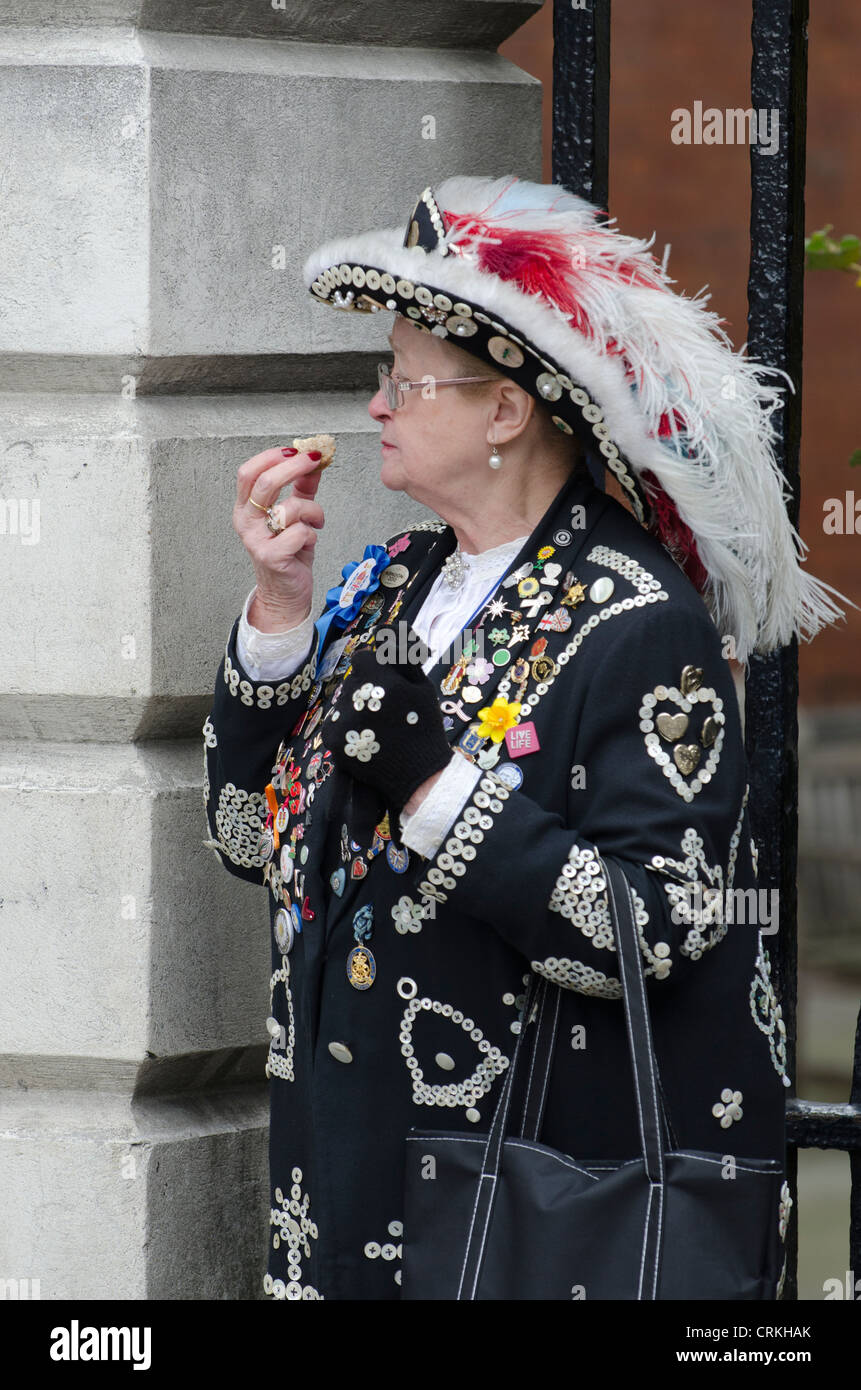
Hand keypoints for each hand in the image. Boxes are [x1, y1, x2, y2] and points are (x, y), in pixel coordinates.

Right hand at [233, 445, 326, 628]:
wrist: (286, 592)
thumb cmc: (289, 552)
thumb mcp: (295, 515)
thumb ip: (302, 488)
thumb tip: (314, 460)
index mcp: (245, 508)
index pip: (249, 472)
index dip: (272, 457)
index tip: (296, 451)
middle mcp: (245, 522)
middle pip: (265, 483)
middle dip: (294, 467)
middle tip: (314, 461)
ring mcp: (256, 540)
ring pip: (289, 508)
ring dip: (312, 510)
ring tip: (317, 521)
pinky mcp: (272, 557)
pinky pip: (300, 533)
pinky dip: (312, 534)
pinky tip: (310, 541)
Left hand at [328, 637, 452, 842]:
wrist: (417, 775)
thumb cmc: (424, 726)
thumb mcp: (422, 686)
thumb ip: (403, 657)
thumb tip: (386, 632)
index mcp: (379, 681)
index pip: (363, 658)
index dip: (376, 669)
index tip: (387, 685)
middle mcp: (356, 698)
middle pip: (352, 680)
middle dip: (366, 690)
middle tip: (385, 710)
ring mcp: (340, 720)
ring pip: (342, 700)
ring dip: (355, 707)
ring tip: (377, 726)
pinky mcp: (332, 739)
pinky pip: (334, 721)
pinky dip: (346, 726)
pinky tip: (366, 736)